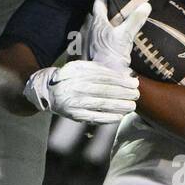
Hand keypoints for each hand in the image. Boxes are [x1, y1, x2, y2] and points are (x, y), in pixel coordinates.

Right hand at [24, 60, 138, 123]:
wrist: (47, 92)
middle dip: (123, 93)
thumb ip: (97, 69)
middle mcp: (76, 87)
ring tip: (132, 106)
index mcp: (78, 73)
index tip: (133, 82)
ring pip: (101, 104)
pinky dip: (108, 118)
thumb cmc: (68, 78)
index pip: (104, 77)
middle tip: (136, 94)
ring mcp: (75, 102)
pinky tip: (119, 117)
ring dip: (119, 106)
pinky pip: (94, 117)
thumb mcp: (79, 67)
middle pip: (105, 90)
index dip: (121, 80)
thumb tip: (121, 75)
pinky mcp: (74, 115)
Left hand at [86, 0, 151, 70]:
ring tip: (110, 19)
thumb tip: (146, 6)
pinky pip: (94, 36)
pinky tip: (107, 38)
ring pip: (93, 25)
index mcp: (97, 23)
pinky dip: (101, 32)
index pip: (99, 1)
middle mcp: (90, 29)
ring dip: (100, 20)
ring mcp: (88, 40)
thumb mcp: (126, 36)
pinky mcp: (90, 51)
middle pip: (94, 13)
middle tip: (110, 1)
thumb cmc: (112, 56)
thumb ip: (135, 20)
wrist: (102, 77)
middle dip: (101, 6)